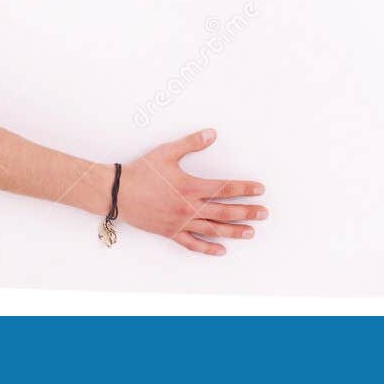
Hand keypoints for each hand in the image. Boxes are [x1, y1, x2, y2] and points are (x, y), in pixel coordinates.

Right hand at [117, 127, 267, 255]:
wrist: (118, 192)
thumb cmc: (143, 171)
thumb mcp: (168, 152)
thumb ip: (192, 143)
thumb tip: (213, 133)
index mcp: (191, 187)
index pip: (225, 188)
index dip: (244, 188)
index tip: (260, 189)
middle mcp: (189, 208)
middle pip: (224, 212)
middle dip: (247, 212)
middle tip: (265, 213)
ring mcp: (180, 223)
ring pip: (212, 230)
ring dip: (234, 232)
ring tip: (251, 232)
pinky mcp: (170, 233)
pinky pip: (192, 244)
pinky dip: (207, 248)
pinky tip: (221, 250)